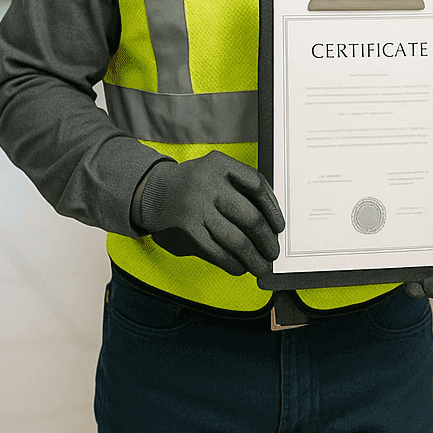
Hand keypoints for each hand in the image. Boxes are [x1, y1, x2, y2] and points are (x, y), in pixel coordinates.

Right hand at [136, 152, 285, 276]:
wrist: (153, 190)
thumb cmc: (195, 183)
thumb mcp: (217, 170)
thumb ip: (241, 187)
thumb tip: (270, 223)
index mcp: (221, 164)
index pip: (257, 185)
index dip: (273, 209)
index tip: (279, 226)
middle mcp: (209, 185)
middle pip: (250, 217)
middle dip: (266, 240)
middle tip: (274, 252)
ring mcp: (196, 208)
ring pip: (235, 239)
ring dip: (253, 257)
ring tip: (262, 266)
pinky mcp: (187, 229)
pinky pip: (216, 251)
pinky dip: (232, 262)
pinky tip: (240, 267)